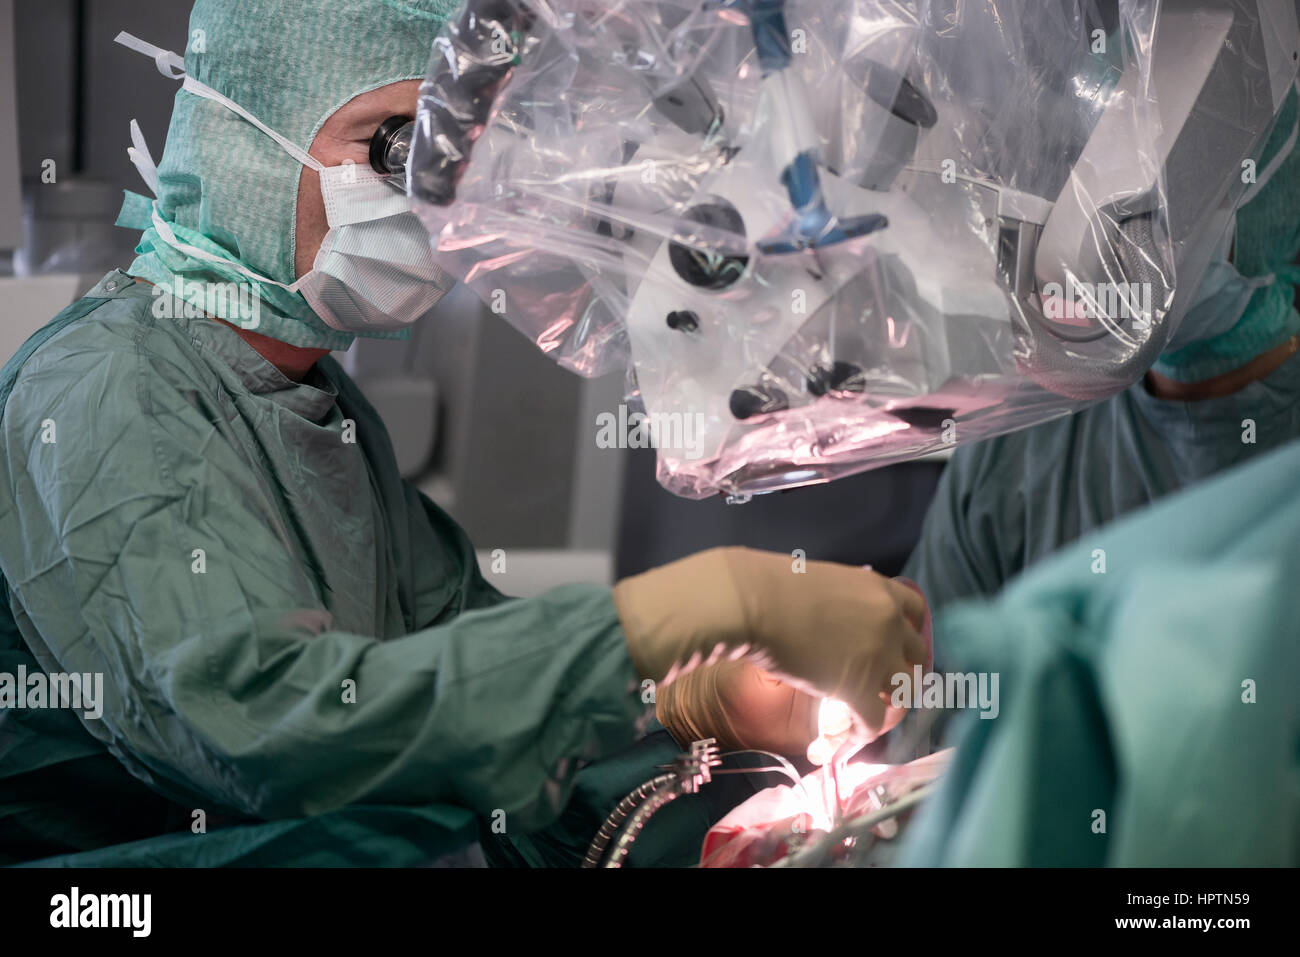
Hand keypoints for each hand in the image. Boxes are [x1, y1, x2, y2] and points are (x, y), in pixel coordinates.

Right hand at [615, 547, 928, 738]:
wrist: (750, 602)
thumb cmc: (772, 585)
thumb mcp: (823, 583)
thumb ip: (844, 602)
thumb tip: (835, 620)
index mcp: (881, 591)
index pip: (917, 615)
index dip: (906, 635)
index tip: (893, 648)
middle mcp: (890, 623)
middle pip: (917, 658)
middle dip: (901, 675)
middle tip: (879, 688)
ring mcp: (880, 658)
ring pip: (903, 693)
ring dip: (883, 707)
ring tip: (860, 717)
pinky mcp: (859, 690)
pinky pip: (873, 722)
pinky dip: (858, 735)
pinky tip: (837, 740)